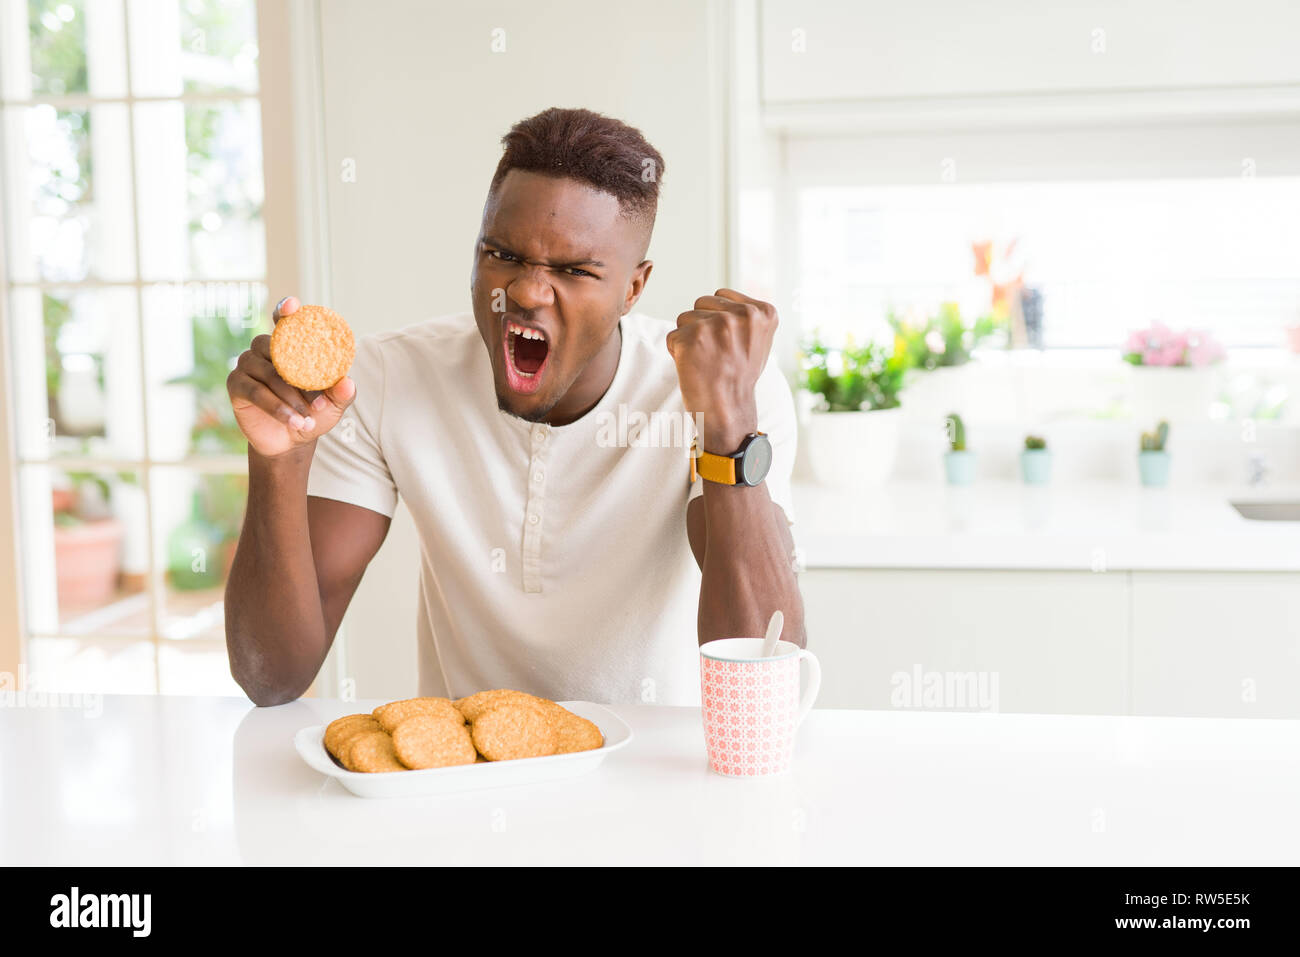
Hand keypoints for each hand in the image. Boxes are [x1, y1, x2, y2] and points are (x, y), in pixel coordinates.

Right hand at [226, 296, 355, 459]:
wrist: (291, 440)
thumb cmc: (313, 412)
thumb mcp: (333, 403)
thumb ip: (342, 392)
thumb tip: (347, 383)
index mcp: (288, 344)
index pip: (284, 320)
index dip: (286, 309)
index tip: (293, 305)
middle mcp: (264, 349)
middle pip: (278, 351)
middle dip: (301, 379)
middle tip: (320, 402)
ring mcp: (247, 364)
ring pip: (269, 374)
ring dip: (291, 398)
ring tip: (308, 418)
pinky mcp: (235, 384)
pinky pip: (256, 392)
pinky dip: (277, 408)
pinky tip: (294, 421)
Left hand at [666, 288, 776, 451]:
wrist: (728, 412)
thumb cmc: (738, 378)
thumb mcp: (756, 340)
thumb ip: (744, 315)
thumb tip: (719, 297)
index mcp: (763, 312)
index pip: (721, 296)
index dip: (718, 320)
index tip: (729, 345)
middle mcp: (743, 315)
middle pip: (701, 303)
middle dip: (702, 325)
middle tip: (715, 354)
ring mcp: (718, 325)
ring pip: (684, 318)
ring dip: (689, 339)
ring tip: (706, 361)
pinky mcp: (692, 338)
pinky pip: (672, 337)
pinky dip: (676, 353)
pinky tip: (694, 368)